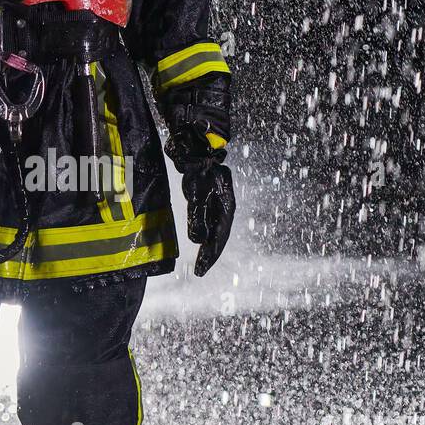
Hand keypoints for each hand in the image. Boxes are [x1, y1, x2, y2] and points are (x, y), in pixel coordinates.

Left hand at [181, 162, 235, 276]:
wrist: (198, 152)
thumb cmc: (199, 172)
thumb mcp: (197, 195)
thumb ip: (198, 217)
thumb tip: (199, 240)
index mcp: (226, 207)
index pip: (220, 237)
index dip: (211, 255)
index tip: (202, 269)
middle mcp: (225, 209)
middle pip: (220, 237)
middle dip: (211, 255)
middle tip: (200, 272)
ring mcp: (219, 206)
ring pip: (216, 232)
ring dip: (208, 248)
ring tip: (201, 264)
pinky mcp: (211, 203)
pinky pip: (211, 224)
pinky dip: (206, 236)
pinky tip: (201, 243)